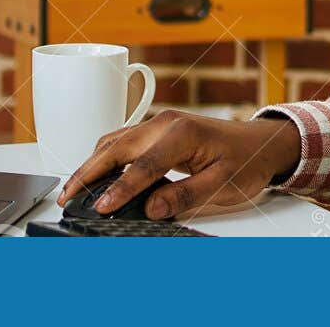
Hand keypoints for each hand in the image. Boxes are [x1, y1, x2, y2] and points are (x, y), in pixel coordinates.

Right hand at [56, 110, 300, 220]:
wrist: (262, 143)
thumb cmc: (246, 159)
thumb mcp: (224, 183)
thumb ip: (187, 194)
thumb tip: (152, 207)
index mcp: (183, 133)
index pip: (143, 165)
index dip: (119, 189)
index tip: (101, 207)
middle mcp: (166, 123)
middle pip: (116, 147)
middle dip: (89, 172)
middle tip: (68, 197)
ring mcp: (159, 123)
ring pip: (114, 141)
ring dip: (92, 163)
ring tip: (74, 189)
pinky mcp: (157, 130)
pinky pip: (123, 140)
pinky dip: (105, 157)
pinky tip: (96, 174)